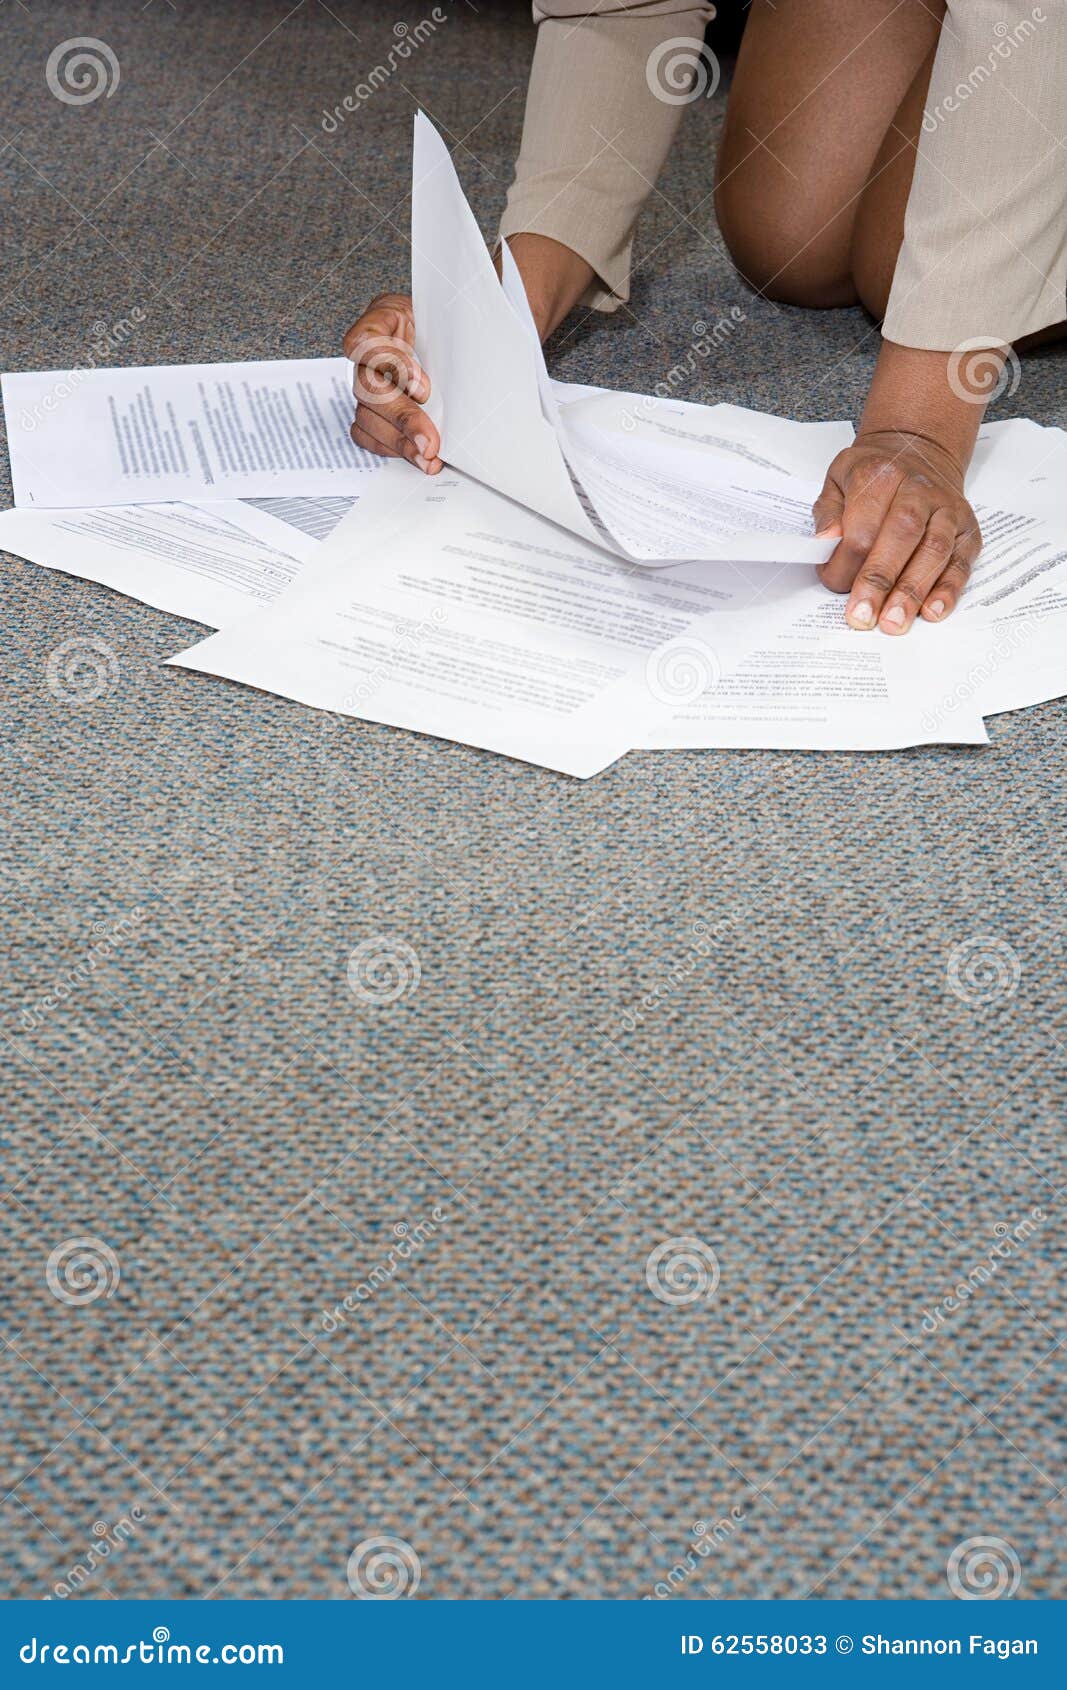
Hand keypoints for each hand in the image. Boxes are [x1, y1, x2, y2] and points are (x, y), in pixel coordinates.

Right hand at [342, 292, 441, 473]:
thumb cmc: (453, 325)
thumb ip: (459, 330)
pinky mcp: (372, 409)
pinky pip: (366, 433)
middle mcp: (370, 352)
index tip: (424, 388)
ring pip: (366, 416)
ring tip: (427, 457)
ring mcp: (367, 382)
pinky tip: (415, 455)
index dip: (390, 365)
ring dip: (399, 440)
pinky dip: (391, 447)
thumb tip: (478, 355)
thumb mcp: (458, 315)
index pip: (367, 340)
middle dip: (403, 418)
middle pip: (368, 387)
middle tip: (430, 442)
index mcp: (386, 317)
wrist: (456, 337)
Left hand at [813, 430, 981, 633]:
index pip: (860, 528)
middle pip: (900, 538)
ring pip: (934, 551)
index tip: (833, 584)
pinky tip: (932, 611)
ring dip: (913, 591)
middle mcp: (918, 490)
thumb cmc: (874, 474)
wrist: (920, 451)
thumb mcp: (838, 479)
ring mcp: (947, 510)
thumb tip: (826, 543)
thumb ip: (828, 513)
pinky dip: (949, 589)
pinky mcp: (966, 529)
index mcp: (880, 476)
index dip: (844, 564)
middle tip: (864, 616)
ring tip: (894, 623)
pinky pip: (961, 561)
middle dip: (880, 582)